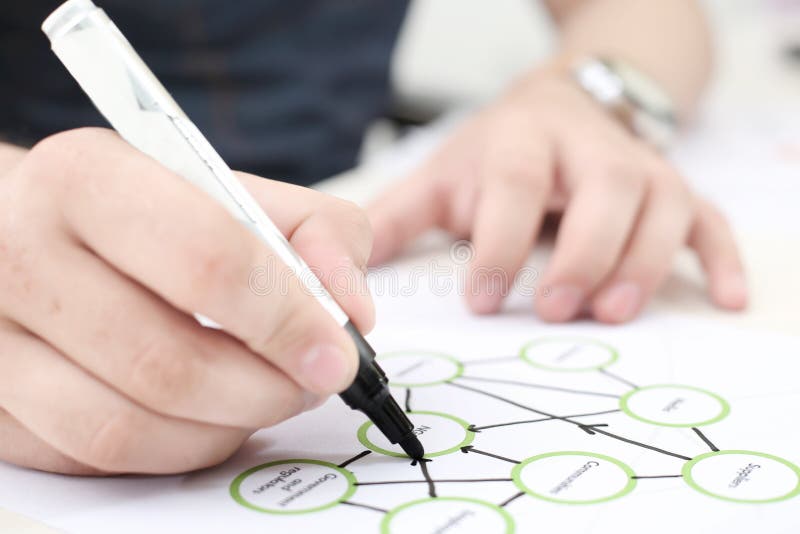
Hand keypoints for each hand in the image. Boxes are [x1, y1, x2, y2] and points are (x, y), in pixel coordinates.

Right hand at [0, 128, 372, 474]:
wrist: (28, 228)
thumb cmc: (142, 209)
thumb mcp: (229, 190)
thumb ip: (313, 231)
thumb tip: (352, 312)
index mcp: (88, 179)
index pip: (207, 260)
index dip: (287, 319)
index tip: (339, 355)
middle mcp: (21, 256)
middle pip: (168, 362)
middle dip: (266, 389)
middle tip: (312, 383)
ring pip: (128, 427)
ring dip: (224, 428)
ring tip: (265, 397)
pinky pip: (96, 456)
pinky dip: (174, 448)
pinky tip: (205, 416)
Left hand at [368, 68, 746, 322]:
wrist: (558, 107)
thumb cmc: (496, 152)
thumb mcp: (441, 175)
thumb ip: (395, 218)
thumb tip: (343, 266)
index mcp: (522, 140)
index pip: (514, 183)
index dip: (499, 242)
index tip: (481, 299)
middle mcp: (589, 147)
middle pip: (604, 190)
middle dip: (583, 253)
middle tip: (555, 309)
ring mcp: (640, 166)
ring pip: (662, 205)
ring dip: (644, 262)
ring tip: (613, 313)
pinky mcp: (673, 188)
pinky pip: (708, 218)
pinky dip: (721, 257)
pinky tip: (722, 298)